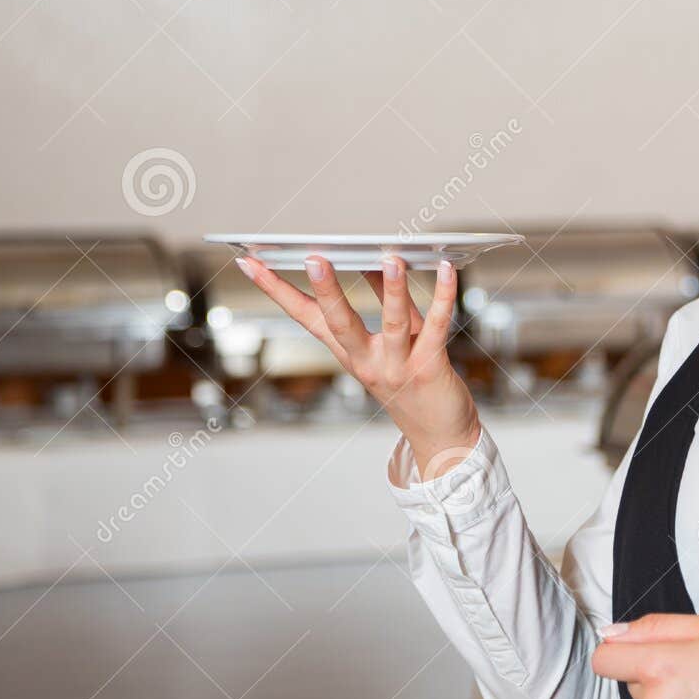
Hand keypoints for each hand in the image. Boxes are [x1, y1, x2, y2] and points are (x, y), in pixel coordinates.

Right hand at [236, 252, 481, 478]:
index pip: (305, 317)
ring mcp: (398, 366)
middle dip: (327, 290)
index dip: (277, 291)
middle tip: (313, 259)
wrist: (441, 438)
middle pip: (340, 322)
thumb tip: (378, 263)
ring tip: (390, 259)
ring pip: (393, 323)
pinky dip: (444, 297)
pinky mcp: (430, 368)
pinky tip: (448, 271)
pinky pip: (436, 327)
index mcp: (350, 354)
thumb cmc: (414, 388)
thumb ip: (387, 304)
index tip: (251, 264)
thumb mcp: (390, 346)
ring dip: (391, 289)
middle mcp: (367, 361)